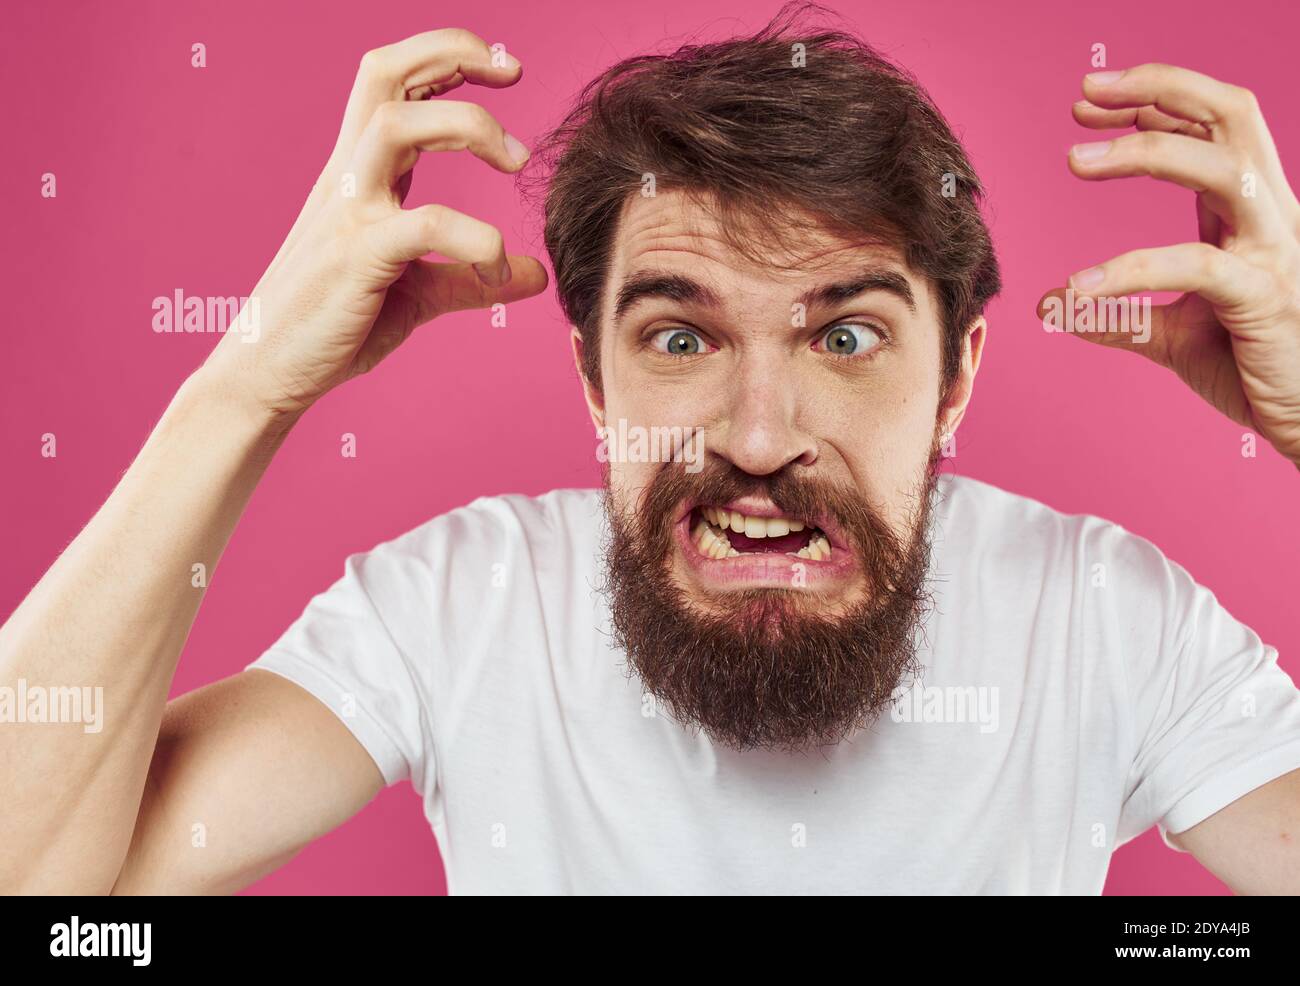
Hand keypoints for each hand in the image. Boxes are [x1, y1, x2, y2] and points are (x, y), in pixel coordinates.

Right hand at [205, 28, 547, 416]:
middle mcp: (348, 179)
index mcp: (359, 174)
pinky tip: (498, 271)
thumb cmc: (333, 326)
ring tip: (516, 162)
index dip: (448, 56)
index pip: (394, 82)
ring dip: (467, 126)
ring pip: (395, 125)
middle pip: (385, 74)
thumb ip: (469, 276)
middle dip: (453, 52)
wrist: (269, 373)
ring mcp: (348, 214)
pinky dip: (477, 240)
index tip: (506, 70)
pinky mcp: (356, 259)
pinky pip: (424, 226)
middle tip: (515, 74)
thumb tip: (532, 274)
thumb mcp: (415, 293)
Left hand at [1036, 63, 1299, 467]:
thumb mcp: (1174, 335)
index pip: (1209, 128)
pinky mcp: (1265, 297)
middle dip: (1159, 89)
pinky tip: (1079, 286)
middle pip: (1231, 115)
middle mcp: (1269, 217)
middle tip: (1086, 95)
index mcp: (1247, 214)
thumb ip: (1118, 315)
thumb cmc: (1253, 366)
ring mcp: (1273, 251)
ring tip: (1076, 159)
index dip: (1153, 101)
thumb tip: (1050, 304)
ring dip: (1146, 150)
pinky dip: (1132, 270)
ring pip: (1223, 168)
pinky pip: (1197, 267)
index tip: (1088, 103)